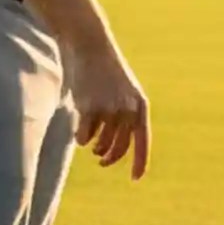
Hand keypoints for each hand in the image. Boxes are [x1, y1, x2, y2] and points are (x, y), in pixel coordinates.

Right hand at [63, 41, 151, 180]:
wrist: (90, 45)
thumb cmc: (105, 71)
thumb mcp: (123, 93)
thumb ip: (124, 118)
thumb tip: (111, 150)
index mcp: (140, 107)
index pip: (142, 141)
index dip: (140, 162)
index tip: (136, 179)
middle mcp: (127, 111)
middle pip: (118, 148)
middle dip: (109, 159)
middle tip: (101, 162)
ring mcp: (109, 110)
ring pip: (100, 144)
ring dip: (94, 146)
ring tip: (91, 137)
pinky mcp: (89, 109)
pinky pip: (84, 137)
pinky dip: (80, 136)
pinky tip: (80, 124)